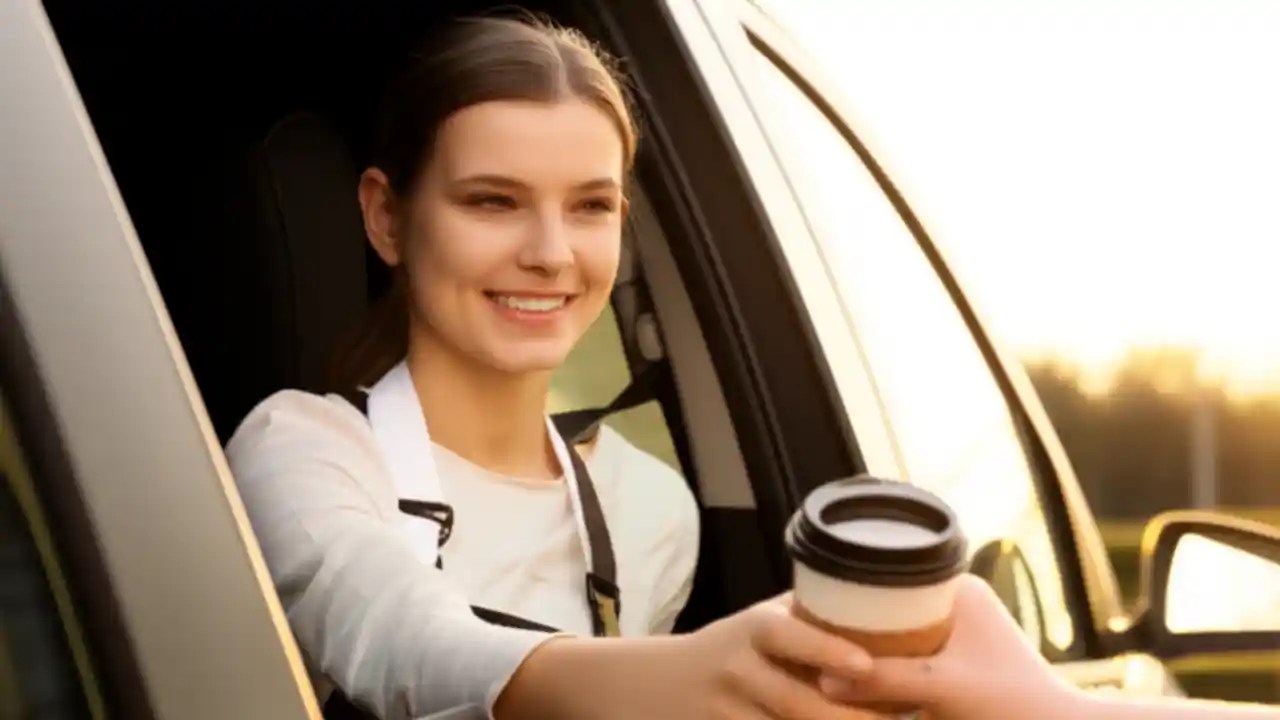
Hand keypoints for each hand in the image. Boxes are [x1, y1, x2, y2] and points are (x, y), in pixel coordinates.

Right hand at [685, 593, 888, 719]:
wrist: (662, 683)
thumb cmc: (731, 645)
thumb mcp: (761, 620)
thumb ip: (810, 616)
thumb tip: (881, 605)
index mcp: (753, 630)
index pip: (788, 638)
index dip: (826, 651)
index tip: (867, 665)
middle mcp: (738, 670)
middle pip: (798, 704)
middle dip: (852, 718)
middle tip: (902, 719)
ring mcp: (728, 712)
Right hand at [821, 574, 1084, 719]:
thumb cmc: (1017, 708)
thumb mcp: (945, 689)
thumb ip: (887, 679)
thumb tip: (820, 679)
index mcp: (960, 589)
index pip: (889, 568)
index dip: (849, 585)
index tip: (812, 605)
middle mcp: (957, 601)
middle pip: (884, 600)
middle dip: (849, 618)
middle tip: (808, 634)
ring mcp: (954, 632)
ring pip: (891, 629)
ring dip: (861, 643)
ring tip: (819, 654)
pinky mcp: (952, 662)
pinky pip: (902, 653)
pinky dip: (878, 664)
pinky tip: (849, 677)